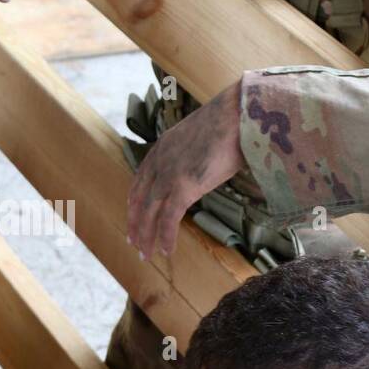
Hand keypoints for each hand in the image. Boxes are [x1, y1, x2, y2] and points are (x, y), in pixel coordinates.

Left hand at [127, 83, 245, 259]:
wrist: (237, 114)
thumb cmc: (231, 122)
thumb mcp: (203, 135)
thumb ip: (195, 151)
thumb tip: (206, 163)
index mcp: (162, 146)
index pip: (140, 178)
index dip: (134, 198)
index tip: (131, 211)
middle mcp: (160, 162)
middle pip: (140, 199)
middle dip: (135, 222)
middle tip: (133, 241)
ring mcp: (169, 175)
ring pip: (149, 213)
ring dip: (146, 236)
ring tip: (145, 254)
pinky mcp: (183, 187)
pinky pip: (169, 219)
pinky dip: (166, 237)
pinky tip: (166, 250)